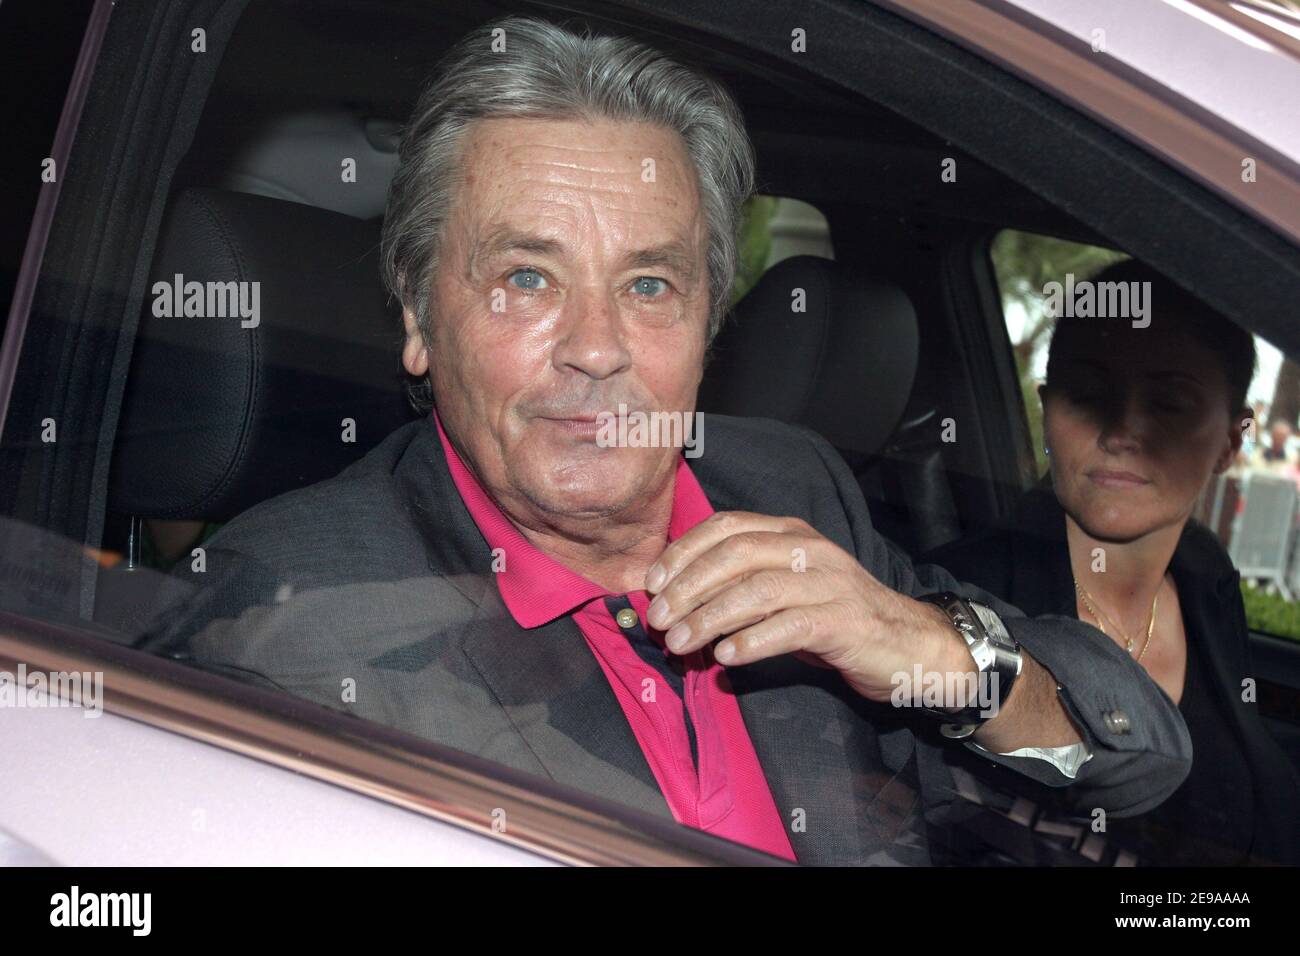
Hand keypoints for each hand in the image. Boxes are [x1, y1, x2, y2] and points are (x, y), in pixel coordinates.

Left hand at [643, 511, 972, 703]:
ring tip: (680, 643)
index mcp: (789, 532)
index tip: (653, 584)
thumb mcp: (784, 590)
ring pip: (757, 591)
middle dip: (689, 586)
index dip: (683, 552)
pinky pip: (789, 627)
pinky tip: (726, 657)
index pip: (726, 527)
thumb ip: (740, 587)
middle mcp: (808, 549)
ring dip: (710, 617)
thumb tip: (677, 602)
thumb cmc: (832, 617)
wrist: (905, 643)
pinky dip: (752, 641)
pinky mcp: (844, 621)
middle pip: (735, 555)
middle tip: (660, 619)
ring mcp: (829, 583)